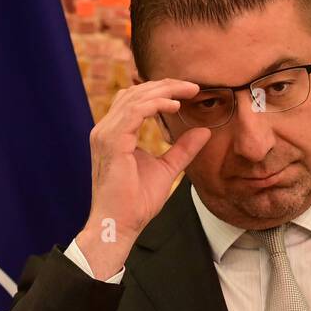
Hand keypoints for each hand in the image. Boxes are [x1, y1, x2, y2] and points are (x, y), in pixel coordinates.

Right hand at [77, 79, 212, 277]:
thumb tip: (204, 131)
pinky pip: (135, 111)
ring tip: (188, 91)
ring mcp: (106, 134)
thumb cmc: (136, 203)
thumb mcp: (167, 169)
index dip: (161, 91)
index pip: (135, 100)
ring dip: (164, 91)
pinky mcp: (112, 141)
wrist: (119, 225)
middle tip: (193, 86)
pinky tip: (175, 106)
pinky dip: (156, 104)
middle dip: (165, 85)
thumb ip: (183, 150)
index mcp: (114, 134)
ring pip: (135, 97)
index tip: (188, 91)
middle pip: (135, 92)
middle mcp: (105, 129)